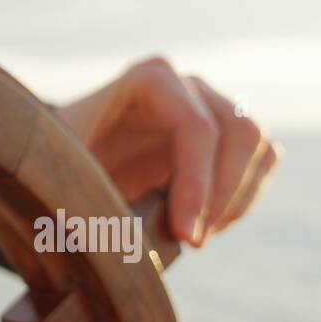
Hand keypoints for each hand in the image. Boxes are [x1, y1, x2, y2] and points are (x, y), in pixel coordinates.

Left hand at [55, 56, 279, 246]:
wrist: (64, 157)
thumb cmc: (58, 162)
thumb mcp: (62, 170)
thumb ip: (90, 192)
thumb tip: (121, 240)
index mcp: (148, 79)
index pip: (195, 127)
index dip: (198, 186)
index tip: (186, 237)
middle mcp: (187, 84)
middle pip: (241, 132)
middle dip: (222, 196)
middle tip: (192, 242)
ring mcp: (211, 103)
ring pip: (258, 147)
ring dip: (236, 200)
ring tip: (195, 237)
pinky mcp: (224, 132)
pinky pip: (262, 161)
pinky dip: (243, 199)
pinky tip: (207, 224)